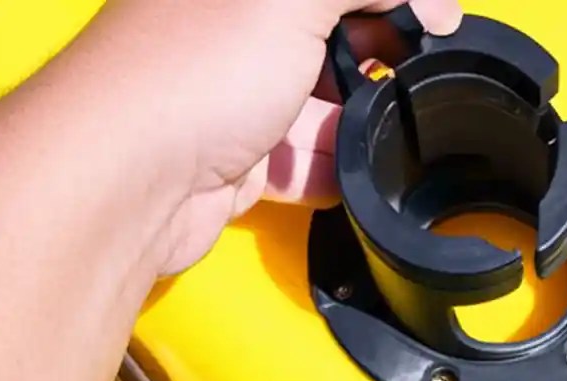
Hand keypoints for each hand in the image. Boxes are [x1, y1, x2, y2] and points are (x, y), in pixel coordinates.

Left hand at [81, 0, 461, 274]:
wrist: (129, 178)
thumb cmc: (194, 70)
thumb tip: (432, 1)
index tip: (437, 20)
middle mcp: (230, 27)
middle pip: (329, 35)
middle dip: (378, 58)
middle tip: (415, 78)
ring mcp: (231, 93)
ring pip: (320, 105)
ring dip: (358, 122)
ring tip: (390, 133)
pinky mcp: (234, 157)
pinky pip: (302, 161)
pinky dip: (332, 170)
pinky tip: (357, 174)